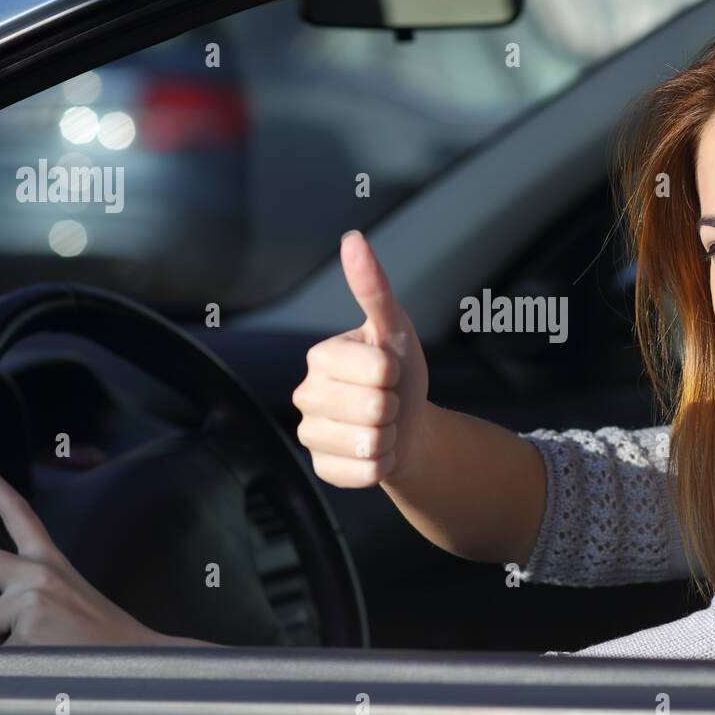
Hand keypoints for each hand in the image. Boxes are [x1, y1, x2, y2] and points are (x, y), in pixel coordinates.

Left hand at [0, 462, 171, 645]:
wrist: (132, 655)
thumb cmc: (96, 632)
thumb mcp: (65, 591)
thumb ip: (26, 584)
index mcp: (50, 560)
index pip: (17, 512)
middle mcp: (39, 572)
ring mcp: (31, 599)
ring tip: (32, 642)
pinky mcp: (26, 629)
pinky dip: (7, 660)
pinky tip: (38, 657)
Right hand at [292, 230, 430, 487]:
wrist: (409, 426)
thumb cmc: (399, 373)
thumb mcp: (396, 330)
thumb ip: (374, 288)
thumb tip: (353, 239)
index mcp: (321, 356)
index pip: (377, 368)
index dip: (395, 373)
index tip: (389, 371)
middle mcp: (306, 394)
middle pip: (373, 408)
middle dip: (393, 407)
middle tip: (386, 401)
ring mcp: (310, 434)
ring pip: (368, 443)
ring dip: (389, 437)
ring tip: (381, 425)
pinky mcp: (322, 469)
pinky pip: (364, 475)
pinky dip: (382, 466)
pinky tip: (375, 450)